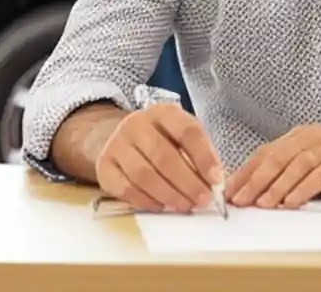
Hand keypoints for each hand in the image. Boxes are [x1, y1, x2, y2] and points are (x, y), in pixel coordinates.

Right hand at [94, 104, 223, 213]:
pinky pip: (125, 188)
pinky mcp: (104, 167)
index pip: (187, 132)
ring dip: (168, 194)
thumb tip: (214, 182)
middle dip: (187, 182)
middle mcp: (136, 124)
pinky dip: (146, 201)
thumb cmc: (162, 138)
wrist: (122, 138)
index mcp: (163, 112)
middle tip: (202, 199)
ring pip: (144, 174)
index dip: (204, 157)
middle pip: (164, 156)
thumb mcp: (182, 135)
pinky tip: (162, 206)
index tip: (216, 179)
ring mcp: (117, 145)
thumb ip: (199, 154)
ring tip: (185, 206)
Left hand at [225, 125, 320, 209]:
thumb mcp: (317, 164)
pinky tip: (294, 201)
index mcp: (303, 136)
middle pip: (279, 155)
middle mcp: (315, 136)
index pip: (267, 152)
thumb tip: (259, 192)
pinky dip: (306, 187)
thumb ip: (292, 172)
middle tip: (241, 199)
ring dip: (279, 184)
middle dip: (256, 179)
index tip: (230, 191)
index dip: (247, 171)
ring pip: (299, 162)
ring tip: (264, 204)